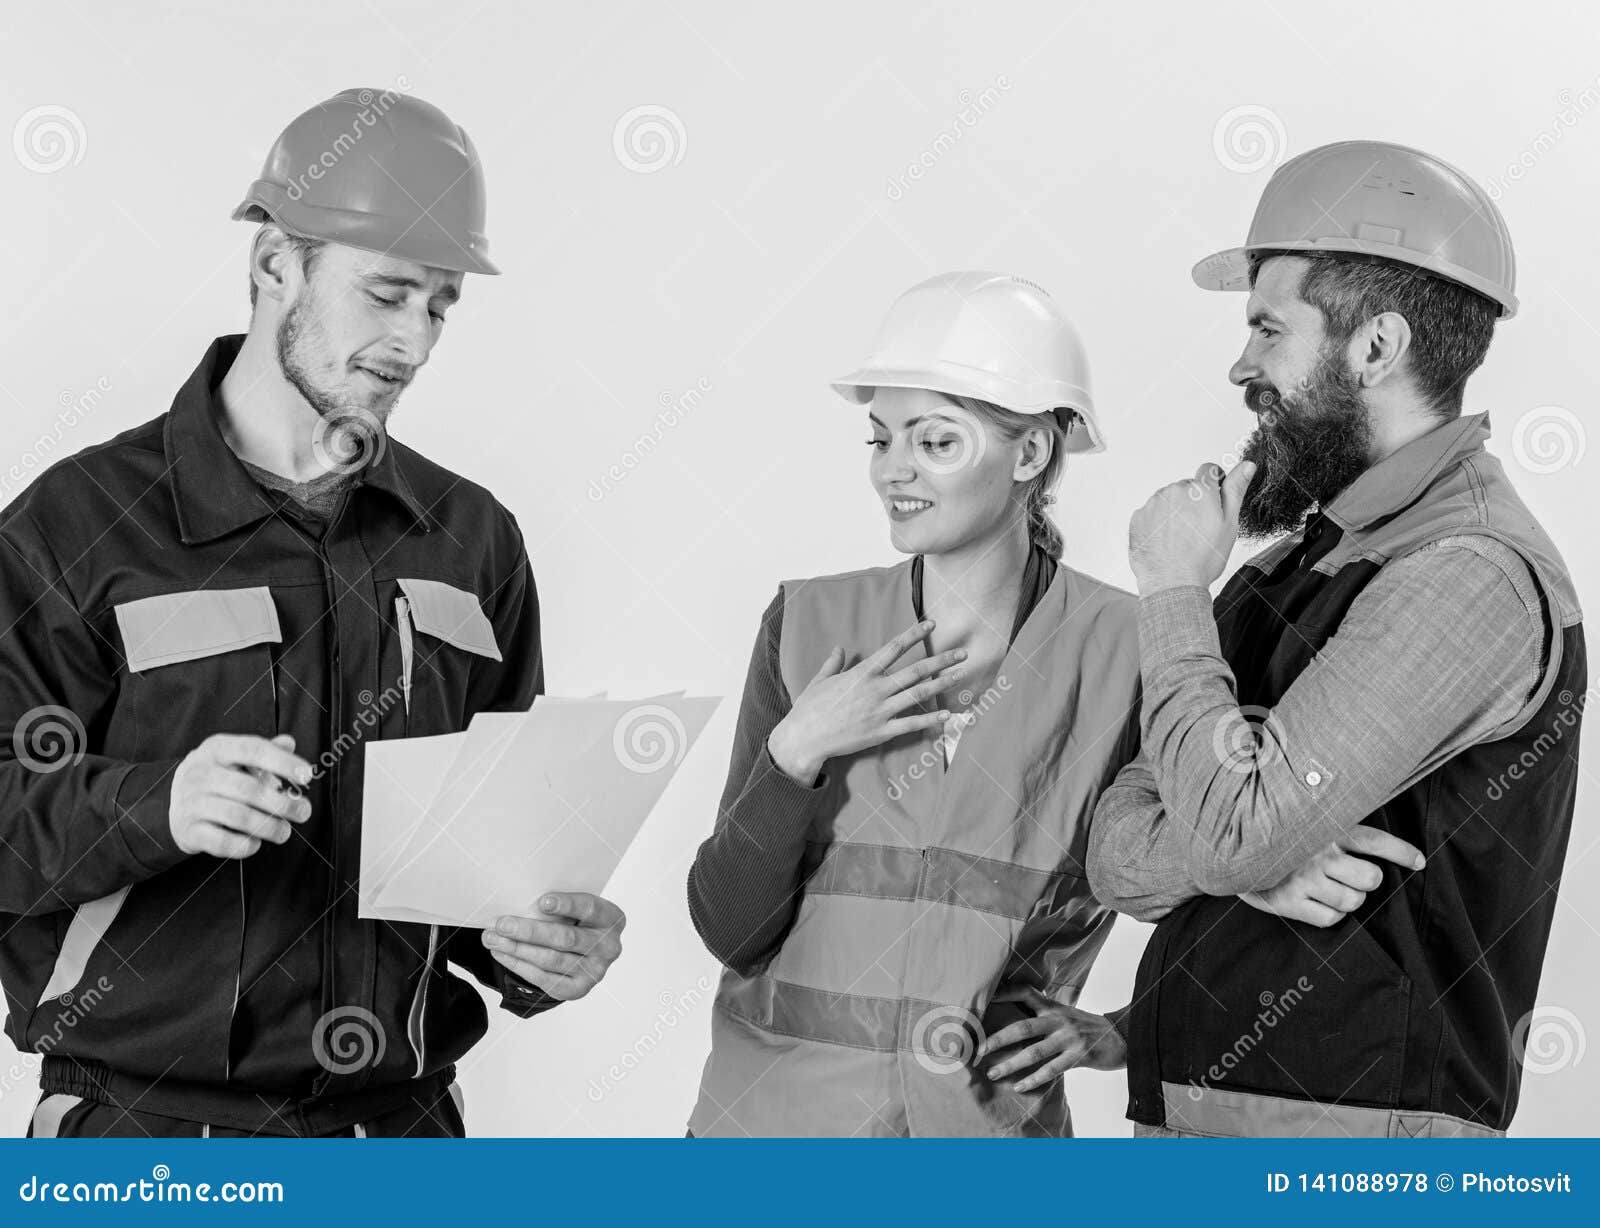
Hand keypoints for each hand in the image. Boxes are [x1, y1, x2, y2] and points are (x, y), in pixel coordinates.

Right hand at [169, 733, 312, 857]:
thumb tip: (289, 742)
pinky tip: (256, 843)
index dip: (283, 762)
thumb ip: (264, 750)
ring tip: (285, 832)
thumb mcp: (234, 757)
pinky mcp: (188, 830)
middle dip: (283, 803)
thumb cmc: (216, 778)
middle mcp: (200, 773)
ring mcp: (191, 802)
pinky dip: (245, 845)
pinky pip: (223, 842)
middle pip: (249, 789)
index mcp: (216, 749)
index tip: (308, 775)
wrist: (172, 806)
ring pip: (238, 817)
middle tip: (304, 812)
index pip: (253, 749)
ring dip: (269, 827)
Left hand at [482, 891, 625, 1000]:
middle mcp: (609, 947)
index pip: (590, 909)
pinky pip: (544, 978)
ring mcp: (595, 971)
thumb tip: (519, 901)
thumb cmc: (576, 922)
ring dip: (517, 948)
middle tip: (502, 924)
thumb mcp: (576, 909)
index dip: (567, 906)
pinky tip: (502, 953)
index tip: (542, 902)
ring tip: (493, 938)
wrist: (583, 953)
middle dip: (529, 931)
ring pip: (550, 960)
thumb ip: (558, 906)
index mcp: (612, 918)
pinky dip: (519, 964)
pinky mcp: (577, 989)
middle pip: (565, 938)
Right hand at [767, 618, 965, 784]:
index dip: (914, 635)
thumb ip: (833, 663)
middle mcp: (875, 690)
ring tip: (960, 675)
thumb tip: (840, 648)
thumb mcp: (820, 680)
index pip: (894, 648)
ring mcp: (880, 711)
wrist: (805, 738)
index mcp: (862, 674)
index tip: (931, 624)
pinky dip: (931, 719)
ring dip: (942, 684)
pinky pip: (911, 724)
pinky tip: (948, 715)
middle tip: (962, 653)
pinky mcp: (881, 732)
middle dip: (941, 660)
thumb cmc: (809, 709)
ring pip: (918, 694)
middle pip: (915, 670)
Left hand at [975, 986, 1126, 1091]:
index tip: (983, 998)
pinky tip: (1019, 1085)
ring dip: (1011, 1064)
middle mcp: (1058, 1020)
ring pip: (1034, 1052)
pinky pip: (1051, 1070)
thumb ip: (1043, 1016)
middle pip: (1022, 1027)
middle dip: (998, 1039)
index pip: (1025, 993)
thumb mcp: (1065, 1015)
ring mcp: (1069, 1038)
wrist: (1122, 1036)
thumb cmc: (1086, 1027)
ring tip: (993, 1073)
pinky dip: (1033, 1079)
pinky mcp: (1079, 1056)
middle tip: (979, 1050)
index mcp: (1053, 1007)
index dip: (1004, 993)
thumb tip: (1013, 1022)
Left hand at [1128, 460, 1255, 594]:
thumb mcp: (1229, 524)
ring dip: (1175, 512)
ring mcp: (1154, 503)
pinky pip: (1151, 514)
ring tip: (1181, 539)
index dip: (1214, 484)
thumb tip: (1247, 465)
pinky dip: (1158, 524)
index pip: (1208, 470)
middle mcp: (1174, 491)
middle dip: (1193, 502)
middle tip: (1198, 529)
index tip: (1214, 500)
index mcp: (1200, 490)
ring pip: (1168, 500)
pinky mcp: (1139, 517)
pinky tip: (1166, 542)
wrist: (1172, 583)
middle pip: (1187, 487)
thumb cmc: (1203, 559)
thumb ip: (1235, 490)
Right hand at [1242, 825, 1425, 926]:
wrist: (1223, 848)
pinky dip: (1330, 914)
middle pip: (1371, 878)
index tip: (1419, 862)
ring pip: (1353, 901)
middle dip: (1366, 880)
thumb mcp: (1300, 817)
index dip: (1402, 853)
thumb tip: (1366, 833)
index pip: (1375, 841)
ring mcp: (1303, 879)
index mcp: (1324, 828)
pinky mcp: (1288, 902)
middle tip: (1350, 874)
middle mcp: (1317, 853)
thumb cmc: (1270, 833)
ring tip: (1331, 888)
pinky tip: (1318, 902)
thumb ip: (1329, 821)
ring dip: (1349, 898)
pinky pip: (1331, 919)